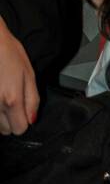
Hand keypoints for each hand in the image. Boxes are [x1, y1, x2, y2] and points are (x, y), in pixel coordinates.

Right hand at [0, 20, 38, 134]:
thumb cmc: (8, 53)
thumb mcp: (29, 74)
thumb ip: (33, 100)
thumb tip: (32, 119)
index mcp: (11, 100)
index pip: (20, 129)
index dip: (24, 120)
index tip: (23, 110)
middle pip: (5, 130)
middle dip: (10, 120)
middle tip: (11, 100)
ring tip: (1, 95)